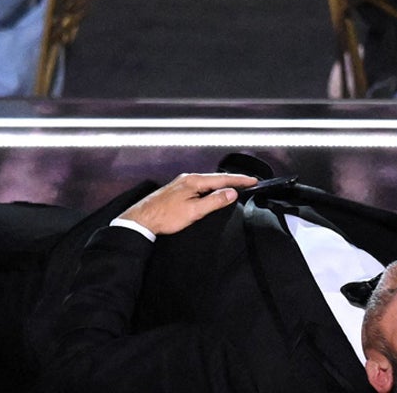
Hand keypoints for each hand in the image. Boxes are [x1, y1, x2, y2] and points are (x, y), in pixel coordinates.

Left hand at [118, 172, 256, 236]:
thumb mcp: (194, 211)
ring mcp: (182, 183)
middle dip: (233, 180)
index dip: (239, 180)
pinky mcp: (178, 190)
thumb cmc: (165, 217)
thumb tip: (231, 193)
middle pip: (216, 178)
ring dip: (222, 184)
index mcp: (194, 181)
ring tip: (236, 187)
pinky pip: (200, 186)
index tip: (253, 181)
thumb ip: (214, 201)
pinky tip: (213, 193)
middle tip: (249, 183)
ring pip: (207, 182)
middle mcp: (188, 178)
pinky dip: (211, 188)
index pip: (222, 179)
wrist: (142, 219)